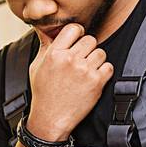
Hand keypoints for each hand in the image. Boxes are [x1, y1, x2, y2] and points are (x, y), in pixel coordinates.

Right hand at [26, 23, 112, 140]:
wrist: (50, 119)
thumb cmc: (43, 93)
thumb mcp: (37, 66)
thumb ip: (45, 45)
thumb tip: (45, 27)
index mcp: (54, 54)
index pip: (74, 28)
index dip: (77, 34)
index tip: (76, 43)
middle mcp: (70, 60)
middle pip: (90, 39)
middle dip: (87, 49)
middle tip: (80, 62)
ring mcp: (84, 70)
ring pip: (101, 52)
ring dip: (96, 61)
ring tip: (85, 72)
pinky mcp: (96, 82)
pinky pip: (108, 66)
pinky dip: (103, 73)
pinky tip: (92, 80)